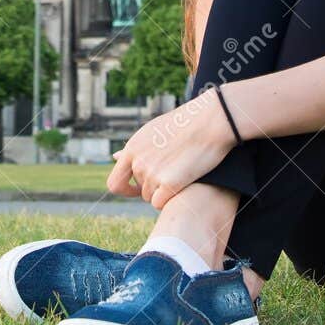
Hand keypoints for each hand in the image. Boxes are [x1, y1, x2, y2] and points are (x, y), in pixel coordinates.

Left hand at [106, 89, 234, 209]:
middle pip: (139, 190)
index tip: (137, 189)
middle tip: (173, 174)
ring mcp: (152, 174)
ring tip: (181, 173)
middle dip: (152, 187)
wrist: (211, 121)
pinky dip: (169, 199)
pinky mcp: (169, 184)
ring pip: (151, 197)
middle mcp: (138, 162)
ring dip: (163, 192)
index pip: (115, 182)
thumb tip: (114, 157)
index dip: (125, 189)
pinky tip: (182, 185)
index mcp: (132, 148)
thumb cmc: (186, 124)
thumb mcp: (152, 131)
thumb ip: (134, 148)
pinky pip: (159, 204)